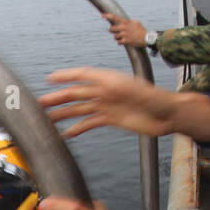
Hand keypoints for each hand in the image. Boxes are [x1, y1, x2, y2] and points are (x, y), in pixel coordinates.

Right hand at [39, 67, 179, 138]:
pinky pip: (90, 122)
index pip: (83, 76)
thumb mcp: (134, 90)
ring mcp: (108, 105)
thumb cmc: (155, 99)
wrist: (168, 115)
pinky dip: (78, 127)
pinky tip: (67, 134)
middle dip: (59, 98)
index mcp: (109, 81)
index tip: (49, 79)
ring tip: (48, 119)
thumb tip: (99, 86)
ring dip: (64, 113)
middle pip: (77, 94)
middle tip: (41, 104)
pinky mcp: (112, 119)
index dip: (66, 76)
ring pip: (81, 109)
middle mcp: (106, 91)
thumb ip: (115, 87)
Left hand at [102, 12, 147, 47]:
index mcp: (126, 22)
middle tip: (116, 32)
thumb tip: (126, 22)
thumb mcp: (136, 22)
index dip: (108, 16)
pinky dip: (120, 42)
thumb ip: (129, 21)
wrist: (146, 38)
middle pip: (112, 29)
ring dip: (118, 38)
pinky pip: (118, 42)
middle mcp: (124, 28)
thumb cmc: (141, 30)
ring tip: (124, 38)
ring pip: (115, 37)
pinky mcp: (125, 41)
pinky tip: (125, 41)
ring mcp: (124, 34)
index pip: (115, 18)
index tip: (102, 15)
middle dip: (112, 31)